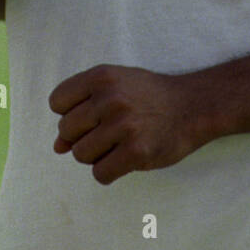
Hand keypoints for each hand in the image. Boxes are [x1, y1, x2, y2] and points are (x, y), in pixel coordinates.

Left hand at [48, 64, 202, 185]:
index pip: (57, 102)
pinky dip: (108, 172)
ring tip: (117, 145)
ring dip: (95, 156)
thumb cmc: (147, 97)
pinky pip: (100, 174)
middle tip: (107, 132)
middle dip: (81, 136)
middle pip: (65, 131)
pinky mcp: (136, 152)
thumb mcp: (114, 89)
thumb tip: (57, 147)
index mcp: (101, 76)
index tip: (90, 115)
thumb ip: (82, 111)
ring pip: (80, 155)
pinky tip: (124, 160)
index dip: (69, 113)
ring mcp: (124, 125)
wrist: (193, 106)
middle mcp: (110, 98)